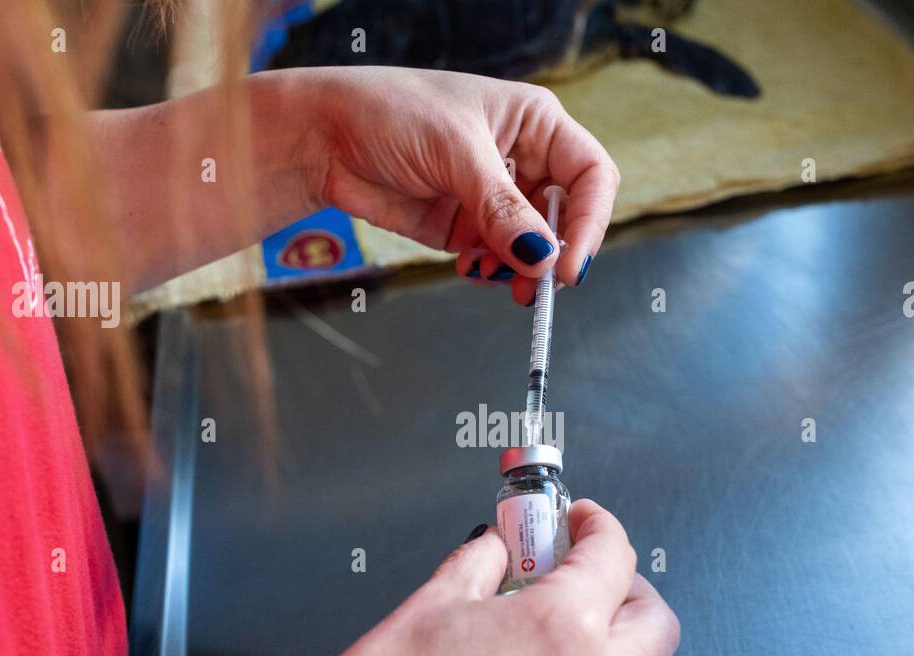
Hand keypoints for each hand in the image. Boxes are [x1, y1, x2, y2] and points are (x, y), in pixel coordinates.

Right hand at [276, 500, 678, 655]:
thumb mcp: (429, 607)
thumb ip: (482, 566)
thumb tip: (501, 548)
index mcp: (563, 633)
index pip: (615, 558)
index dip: (596, 526)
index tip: (578, 521)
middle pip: (654, 622)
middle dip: (624, 586)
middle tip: (577, 571)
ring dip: (606, 643)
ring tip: (542, 630)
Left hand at [299, 66, 620, 304]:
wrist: (323, 137)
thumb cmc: (389, 112)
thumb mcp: (454, 153)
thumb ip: (501, 208)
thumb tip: (541, 257)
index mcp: (535, 123)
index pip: (590, 175)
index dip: (589, 220)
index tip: (569, 263)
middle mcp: (522, 158)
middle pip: (566, 217)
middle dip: (554, 252)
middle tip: (539, 284)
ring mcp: (494, 196)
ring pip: (533, 246)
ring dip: (521, 268)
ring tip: (496, 275)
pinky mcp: (466, 226)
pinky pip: (498, 259)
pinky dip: (493, 271)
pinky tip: (471, 268)